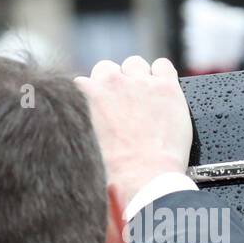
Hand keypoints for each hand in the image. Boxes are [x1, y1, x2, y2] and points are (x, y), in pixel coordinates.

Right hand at [74, 57, 192, 206]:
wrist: (142, 179)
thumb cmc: (110, 174)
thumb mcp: (80, 148)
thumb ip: (77, 128)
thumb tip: (78, 129)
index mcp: (83, 98)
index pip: (80, 84)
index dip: (90, 98)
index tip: (96, 111)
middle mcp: (110, 83)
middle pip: (105, 68)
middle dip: (112, 83)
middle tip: (119, 105)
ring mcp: (139, 83)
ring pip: (134, 64)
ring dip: (137, 77)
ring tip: (142, 100)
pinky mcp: (166, 87)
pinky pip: (162, 65)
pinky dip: (162, 76)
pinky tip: (161, 94)